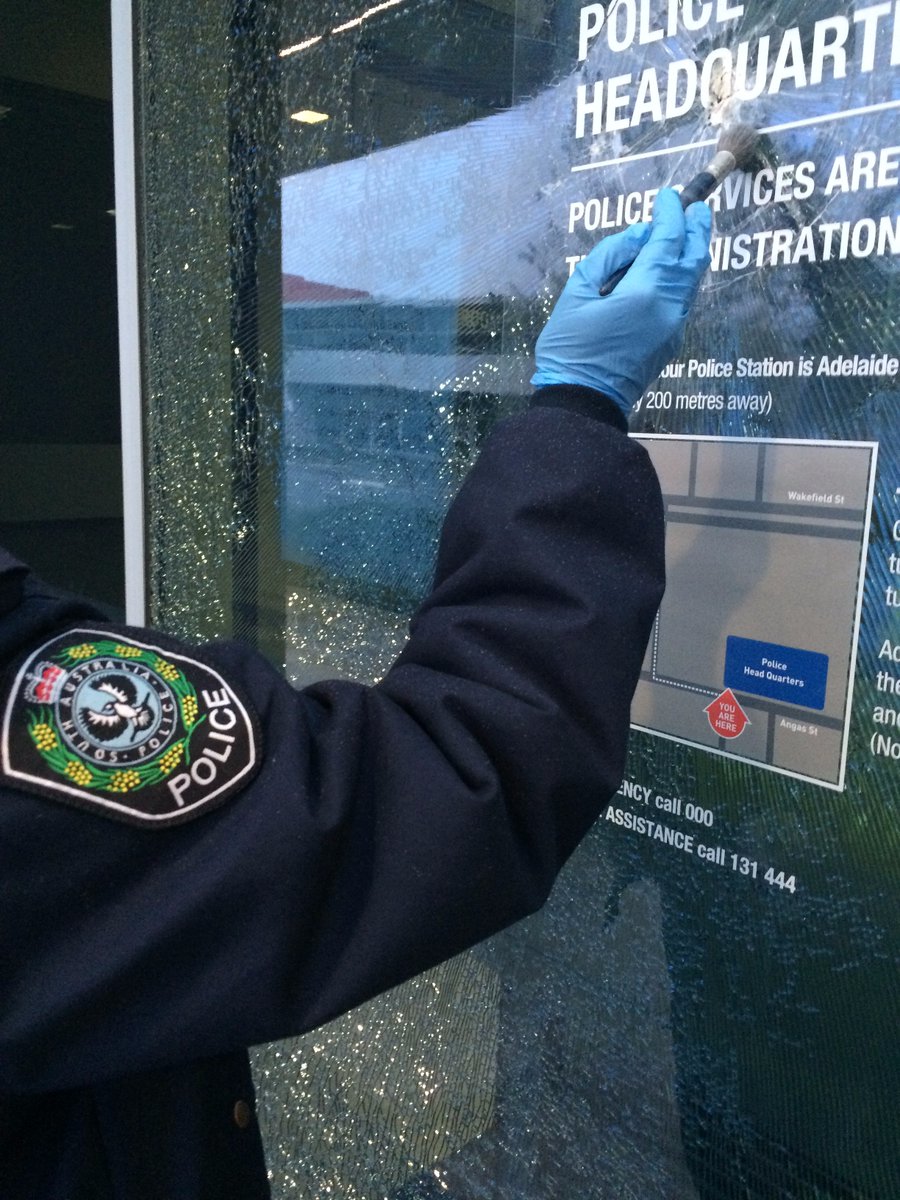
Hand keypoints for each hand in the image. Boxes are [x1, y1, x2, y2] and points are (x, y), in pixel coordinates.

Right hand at [532, 188, 711, 414]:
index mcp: (644, 292)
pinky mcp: (670, 342)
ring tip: (683, 234)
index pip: (668, 240)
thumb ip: (609, 257)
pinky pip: (683, 300)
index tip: (665, 197)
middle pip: (694, 259)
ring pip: (692, 281)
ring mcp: (673, 327)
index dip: (669, 214)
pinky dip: (681, 278)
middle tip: (695, 209)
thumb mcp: (576, 294)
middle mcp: (668, 307)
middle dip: (696, 230)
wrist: (582, 403)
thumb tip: (638, 237)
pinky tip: (667, 272)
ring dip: (690, 254)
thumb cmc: (570, 349)